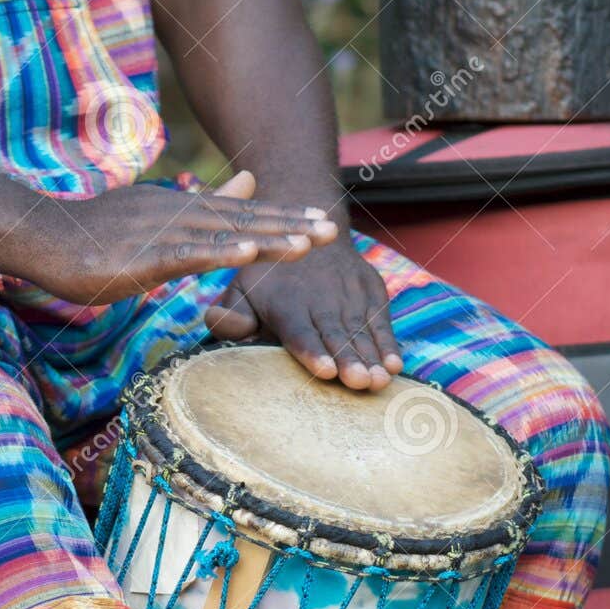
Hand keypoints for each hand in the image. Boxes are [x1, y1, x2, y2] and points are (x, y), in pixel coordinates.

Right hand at [29, 171, 336, 305]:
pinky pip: (189, 254)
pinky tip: (250, 252)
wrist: (44, 239)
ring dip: (267, 239)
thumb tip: (250, 180)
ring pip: (224, 236)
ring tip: (307, 245)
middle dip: (290, 227)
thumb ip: (205, 204)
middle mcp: (179, 213)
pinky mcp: (143, 255)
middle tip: (333, 231)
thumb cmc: (99, 235)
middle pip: (244, 221)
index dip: (285, 218)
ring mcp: (161, 233)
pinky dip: (221, 252)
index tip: (323, 222)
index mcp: (184, 208)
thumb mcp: (158, 214)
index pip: (244, 214)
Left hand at [204, 234, 402, 389]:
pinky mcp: (371, 292)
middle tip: (358, 382)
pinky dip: (388, 343)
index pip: (299, 330)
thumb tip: (213, 322)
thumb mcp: (240, 287)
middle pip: (334, 334)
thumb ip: (230, 313)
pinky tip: (396, 364)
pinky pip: (380, 322)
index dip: (312, 350)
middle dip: (348, 359)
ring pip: (360, 331)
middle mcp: (320, 298)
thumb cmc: (268, 275)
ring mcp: (349, 295)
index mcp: (285, 302)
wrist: (312, 226)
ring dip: (372, 357)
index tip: (326, 370)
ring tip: (379, 380)